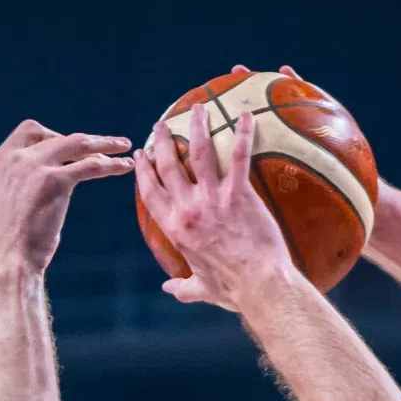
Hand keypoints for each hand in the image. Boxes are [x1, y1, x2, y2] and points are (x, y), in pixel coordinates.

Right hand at [0, 121, 134, 273]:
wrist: (6, 263)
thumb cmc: (0, 248)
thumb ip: (0, 195)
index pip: (30, 132)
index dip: (53, 137)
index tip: (70, 148)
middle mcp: (15, 158)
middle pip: (58, 136)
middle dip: (83, 139)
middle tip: (105, 145)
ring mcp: (35, 167)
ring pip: (78, 143)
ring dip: (104, 143)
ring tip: (125, 147)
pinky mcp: (55, 181)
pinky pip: (91, 166)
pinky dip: (111, 165)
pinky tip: (125, 167)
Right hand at [136, 69, 302, 312]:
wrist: (260, 286)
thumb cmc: (233, 290)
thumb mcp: (201, 289)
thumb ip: (182, 288)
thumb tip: (168, 290)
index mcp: (175, 229)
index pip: (151, 192)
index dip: (143, 171)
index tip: (140, 155)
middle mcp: (188, 209)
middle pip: (168, 166)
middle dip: (161, 142)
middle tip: (160, 125)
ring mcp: (213, 199)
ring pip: (198, 153)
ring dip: (196, 127)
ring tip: (198, 109)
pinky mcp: (239, 194)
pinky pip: (239, 157)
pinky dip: (242, 134)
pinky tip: (245, 115)